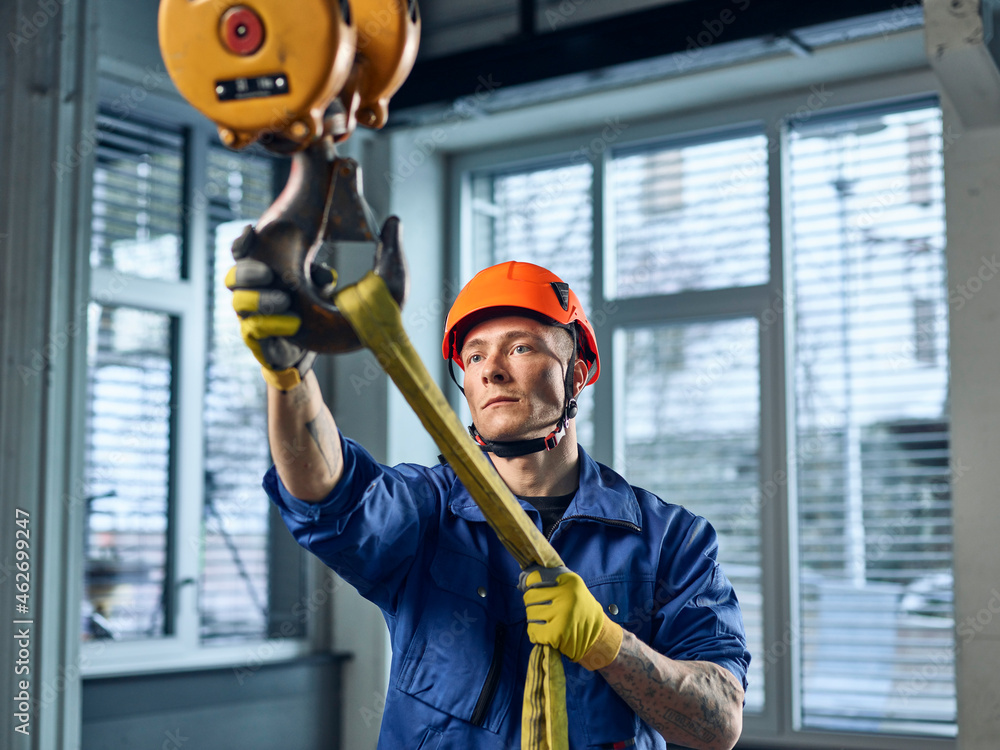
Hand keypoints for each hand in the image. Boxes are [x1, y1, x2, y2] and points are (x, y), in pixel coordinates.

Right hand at [225, 247, 326, 390]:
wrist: (307, 344)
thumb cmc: (306, 306)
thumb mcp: (316, 288)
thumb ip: (318, 278)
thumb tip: (325, 275)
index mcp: (258, 273)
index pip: (240, 254)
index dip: (241, 244)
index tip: (251, 233)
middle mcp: (247, 291)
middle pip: (232, 278)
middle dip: (248, 273)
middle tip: (268, 274)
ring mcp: (246, 315)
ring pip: (240, 303)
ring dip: (262, 300)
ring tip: (285, 300)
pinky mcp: (253, 338)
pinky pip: (254, 330)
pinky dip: (274, 324)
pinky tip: (294, 323)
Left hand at [521, 567, 622, 670]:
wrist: (597, 633)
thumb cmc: (579, 608)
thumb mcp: (572, 587)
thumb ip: (553, 580)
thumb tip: (525, 581)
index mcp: (570, 582)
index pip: (534, 580)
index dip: (530, 587)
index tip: (533, 591)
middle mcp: (566, 597)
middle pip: (530, 598)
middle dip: (532, 605)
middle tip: (542, 610)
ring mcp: (561, 615)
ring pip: (530, 614)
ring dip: (534, 620)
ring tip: (545, 622)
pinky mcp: (556, 633)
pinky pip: (533, 631)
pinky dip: (535, 634)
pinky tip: (545, 633)